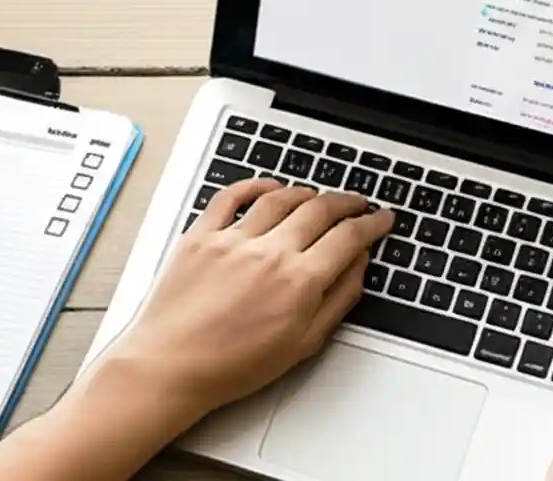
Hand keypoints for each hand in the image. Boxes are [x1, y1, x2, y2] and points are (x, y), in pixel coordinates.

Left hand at [96, 178, 392, 424]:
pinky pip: (231, 197)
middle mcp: (269, 253)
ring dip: (306, 192)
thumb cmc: (232, 366)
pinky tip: (268, 186)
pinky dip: (254, 185)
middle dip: (347, 202)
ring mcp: (233, 240)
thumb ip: (337, 301)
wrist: (171, 368)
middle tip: (357, 203)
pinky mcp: (201, 236)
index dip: (372, 224)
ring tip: (318, 196)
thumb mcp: (302, 345)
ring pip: (280, 198)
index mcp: (299, 282)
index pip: (348, 238)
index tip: (381, 218)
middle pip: (320, 209)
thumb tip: (357, 269)